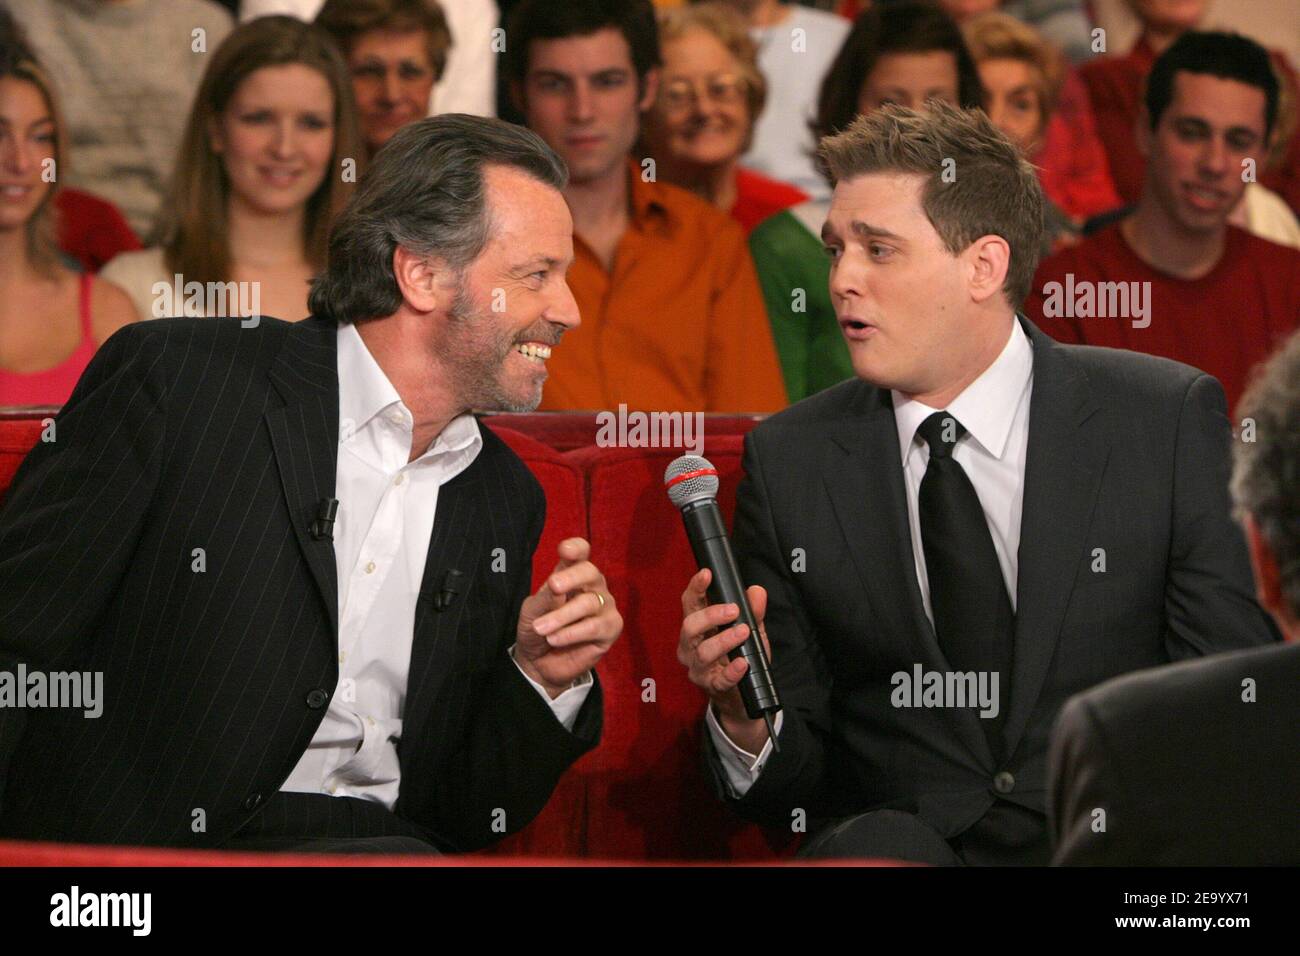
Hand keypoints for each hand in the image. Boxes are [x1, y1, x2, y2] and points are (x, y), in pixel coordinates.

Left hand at [515, 537, 621, 697]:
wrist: (538, 663)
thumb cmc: (536, 629)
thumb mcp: (532, 611)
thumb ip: (545, 598)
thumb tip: (557, 586)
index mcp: (571, 575)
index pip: (581, 553)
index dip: (576, 548)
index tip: (565, 551)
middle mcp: (592, 586)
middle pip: (590, 572)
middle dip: (571, 578)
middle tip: (553, 585)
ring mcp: (604, 607)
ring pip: (589, 603)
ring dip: (562, 616)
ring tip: (541, 628)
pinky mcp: (610, 629)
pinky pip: (595, 627)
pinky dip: (572, 633)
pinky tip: (554, 639)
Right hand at [678, 568, 772, 749]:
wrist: (741, 697)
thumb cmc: (740, 656)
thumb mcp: (752, 631)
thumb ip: (754, 612)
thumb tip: (756, 591)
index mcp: (697, 627)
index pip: (690, 604)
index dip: (696, 587)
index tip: (706, 574)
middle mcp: (691, 646)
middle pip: (689, 626)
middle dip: (710, 615)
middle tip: (734, 610)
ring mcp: (698, 668)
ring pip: (702, 652)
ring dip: (724, 640)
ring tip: (743, 633)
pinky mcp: (711, 687)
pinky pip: (719, 680)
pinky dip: (731, 671)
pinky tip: (743, 663)